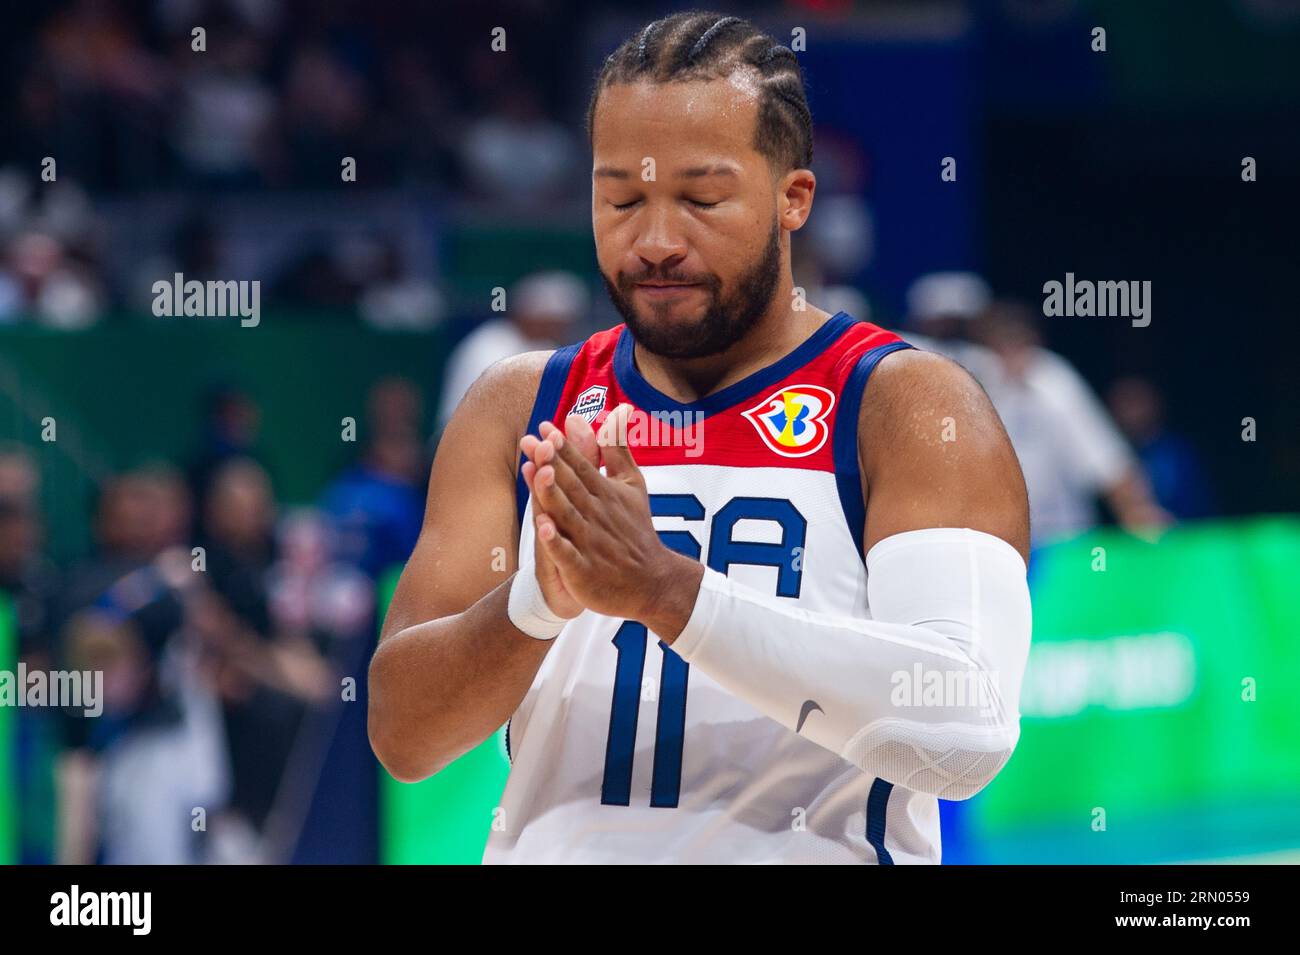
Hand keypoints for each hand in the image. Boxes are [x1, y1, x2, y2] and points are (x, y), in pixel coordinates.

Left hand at [523, 405, 702, 637]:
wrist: (652, 581)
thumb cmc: (635, 529)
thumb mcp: (632, 484)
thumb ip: (617, 448)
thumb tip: (615, 410)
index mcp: (605, 493)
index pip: (581, 466)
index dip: (563, 447)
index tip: (546, 427)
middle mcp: (597, 514)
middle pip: (571, 485)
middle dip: (552, 462)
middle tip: (533, 441)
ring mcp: (591, 542)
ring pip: (567, 514)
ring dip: (552, 494)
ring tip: (537, 471)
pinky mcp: (585, 570)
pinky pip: (568, 554)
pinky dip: (556, 542)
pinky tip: (543, 527)